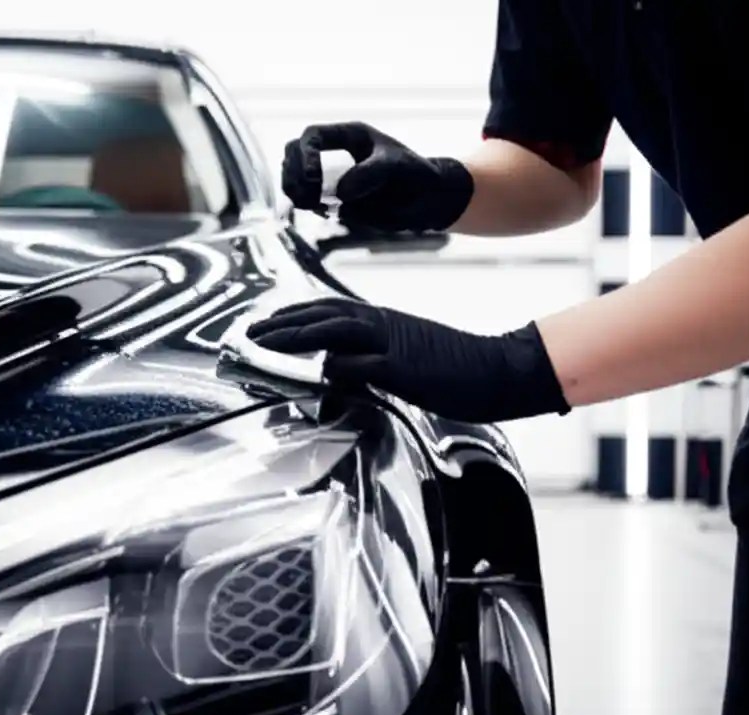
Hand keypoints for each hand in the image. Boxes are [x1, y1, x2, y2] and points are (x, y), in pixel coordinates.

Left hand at [247, 298, 568, 422]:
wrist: (498, 369)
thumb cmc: (455, 367)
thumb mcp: (406, 354)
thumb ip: (372, 356)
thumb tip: (338, 367)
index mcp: (383, 320)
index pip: (328, 309)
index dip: (293, 314)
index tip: (266, 322)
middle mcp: (383, 324)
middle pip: (322, 315)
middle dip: (282, 322)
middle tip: (250, 331)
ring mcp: (392, 345)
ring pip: (335, 330)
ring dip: (296, 335)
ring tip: (266, 342)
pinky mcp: (403, 369)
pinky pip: (362, 365)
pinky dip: (335, 367)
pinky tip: (314, 371)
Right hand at [281, 122, 474, 231]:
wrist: (427, 200)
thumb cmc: (416, 175)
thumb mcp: (398, 167)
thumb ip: (371, 174)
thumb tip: (341, 193)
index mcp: (349, 136)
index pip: (312, 136)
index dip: (305, 154)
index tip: (313, 177)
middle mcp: (334, 154)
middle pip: (293, 153)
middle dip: (294, 173)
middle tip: (309, 195)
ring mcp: (329, 176)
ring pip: (293, 177)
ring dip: (296, 191)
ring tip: (312, 204)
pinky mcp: (330, 198)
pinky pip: (305, 199)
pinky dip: (306, 205)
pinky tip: (322, 210)